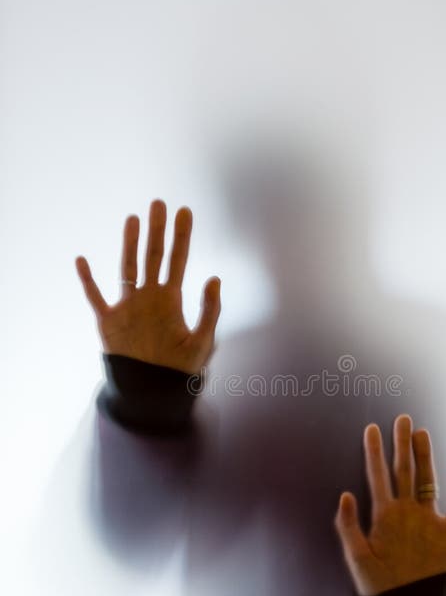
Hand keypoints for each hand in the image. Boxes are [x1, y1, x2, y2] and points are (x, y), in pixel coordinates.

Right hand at [75, 199, 220, 374]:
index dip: (182, 236)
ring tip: (133, 218)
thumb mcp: (203, 341)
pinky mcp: (109, 321)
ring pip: (127, 267)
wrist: (154, 391)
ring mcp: (128, 306)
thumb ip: (210, 310)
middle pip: (153, 256)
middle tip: (159, 203)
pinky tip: (82, 260)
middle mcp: (149, 297)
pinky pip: (96, 296)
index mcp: (171, 300)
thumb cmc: (180, 370)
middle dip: (157, 230)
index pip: (178, 260)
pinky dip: (88, 280)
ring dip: (129, 244)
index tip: (185, 212)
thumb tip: (214, 278)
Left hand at [335, 414, 445, 595]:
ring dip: (426, 458)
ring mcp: (427, 519)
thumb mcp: (357, 556)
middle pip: (404, 470)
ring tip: (423, 433)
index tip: (371, 429)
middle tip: (402, 418)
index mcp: (383, 514)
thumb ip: (349, 526)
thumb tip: (345, 494)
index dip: (374, 452)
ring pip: (427, 480)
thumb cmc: (378, 584)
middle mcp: (406, 510)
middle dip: (402, 444)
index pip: (378, 476)